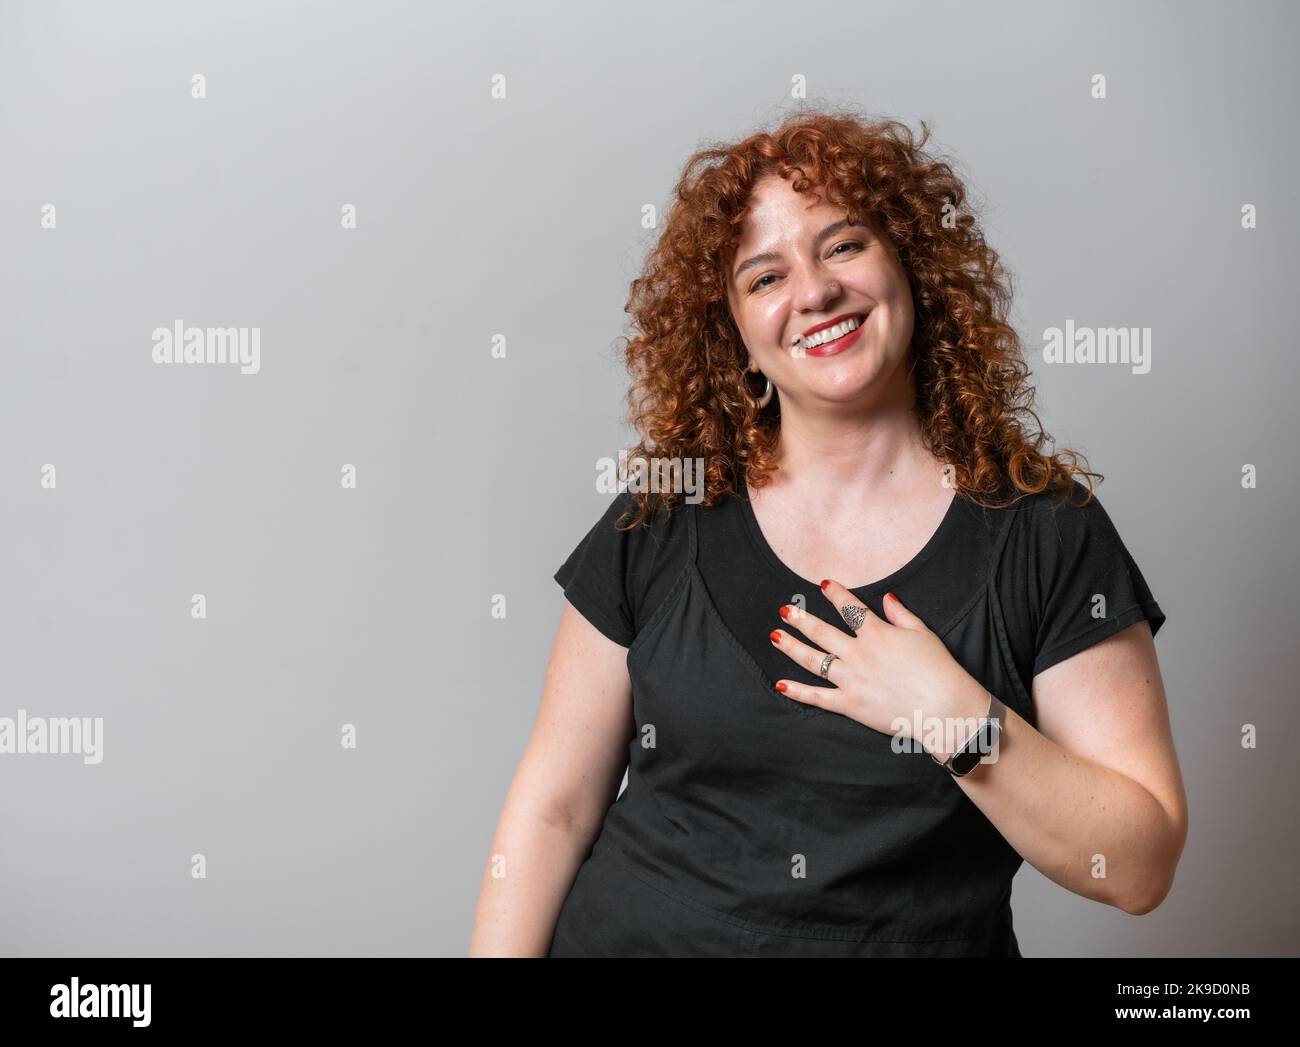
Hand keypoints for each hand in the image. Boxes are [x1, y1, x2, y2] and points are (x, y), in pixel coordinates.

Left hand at [768, 579, 985, 749]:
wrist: (943, 707)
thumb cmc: (939, 669)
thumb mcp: (923, 634)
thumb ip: (902, 615)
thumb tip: (887, 597)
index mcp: (877, 634)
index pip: (850, 608)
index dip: (835, 594)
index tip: (822, 584)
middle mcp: (858, 653)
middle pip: (822, 632)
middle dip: (800, 619)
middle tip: (783, 609)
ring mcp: (851, 679)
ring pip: (813, 660)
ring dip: (791, 646)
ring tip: (775, 636)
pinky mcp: (850, 704)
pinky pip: (818, 697)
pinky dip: (798, 691)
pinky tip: (781, 684)